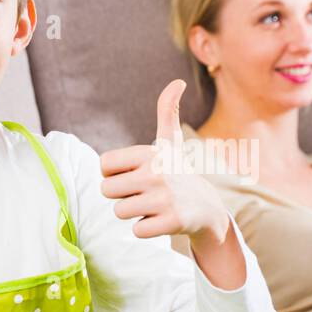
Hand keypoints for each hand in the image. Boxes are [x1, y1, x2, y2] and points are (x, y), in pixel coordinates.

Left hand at [98, 79, 229, 244]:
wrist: (208, 208)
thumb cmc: (179, 173)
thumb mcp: (171, 142)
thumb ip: (167, 111)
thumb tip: (178, 81)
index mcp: (150, 153)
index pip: (104, 166)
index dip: (114, 174)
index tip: (134, 174)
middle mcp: (157, 173)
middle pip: (107, 191)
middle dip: (122, 196)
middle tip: (145, 193)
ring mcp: (165, 199)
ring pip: (120, 212)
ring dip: (134, 213)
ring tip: (154, 206)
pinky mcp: (172, 222)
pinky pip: (137, 230)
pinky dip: (146, 229)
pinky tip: (162, 220)